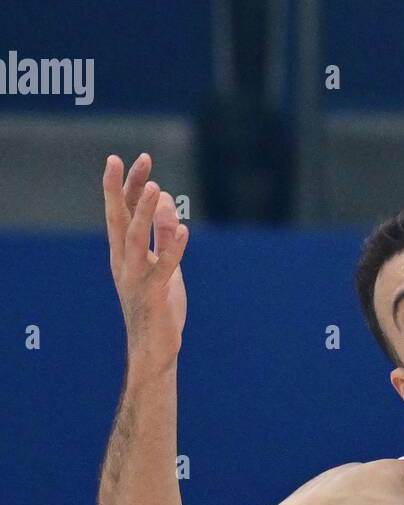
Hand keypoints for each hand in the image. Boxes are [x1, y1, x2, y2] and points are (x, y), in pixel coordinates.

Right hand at [103, 153, 188, 373]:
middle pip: (119, 219)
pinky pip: (164, 267)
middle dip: (122, 189)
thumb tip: (162, 197)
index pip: (120, 212)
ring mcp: (136, 278)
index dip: (123, 185)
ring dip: (145, 214)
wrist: (153, 346)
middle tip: (129, 160)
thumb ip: (161, 233)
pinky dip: (172, 248)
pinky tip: (183, 229)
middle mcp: (124, 262)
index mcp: (123, 253)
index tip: (128, 158)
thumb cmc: (157, 302)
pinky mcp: (154, 294)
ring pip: (136, 240)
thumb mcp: (161, 262)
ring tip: (156, 189)